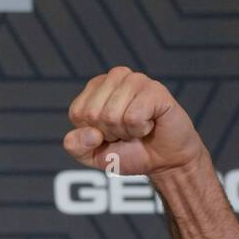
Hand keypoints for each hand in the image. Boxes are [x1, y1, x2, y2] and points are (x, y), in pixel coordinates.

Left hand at [63, 67, 204, 176]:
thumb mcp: (92, 155)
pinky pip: (133, 117)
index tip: (108, 134)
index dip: (91, 133)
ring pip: (113, 115)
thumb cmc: (127, 152)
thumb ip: (76, 146)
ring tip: (137, 128)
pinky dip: (140, 130)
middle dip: (109, 133)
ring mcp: (137, 80)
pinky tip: (150, 124)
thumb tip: (90, 133)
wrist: (162, 161)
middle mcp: (116, 77)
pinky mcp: (156, 90)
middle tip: (125, 132)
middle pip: (94, 113)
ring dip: (125, 132)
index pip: (78, 112)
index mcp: (95, 88)